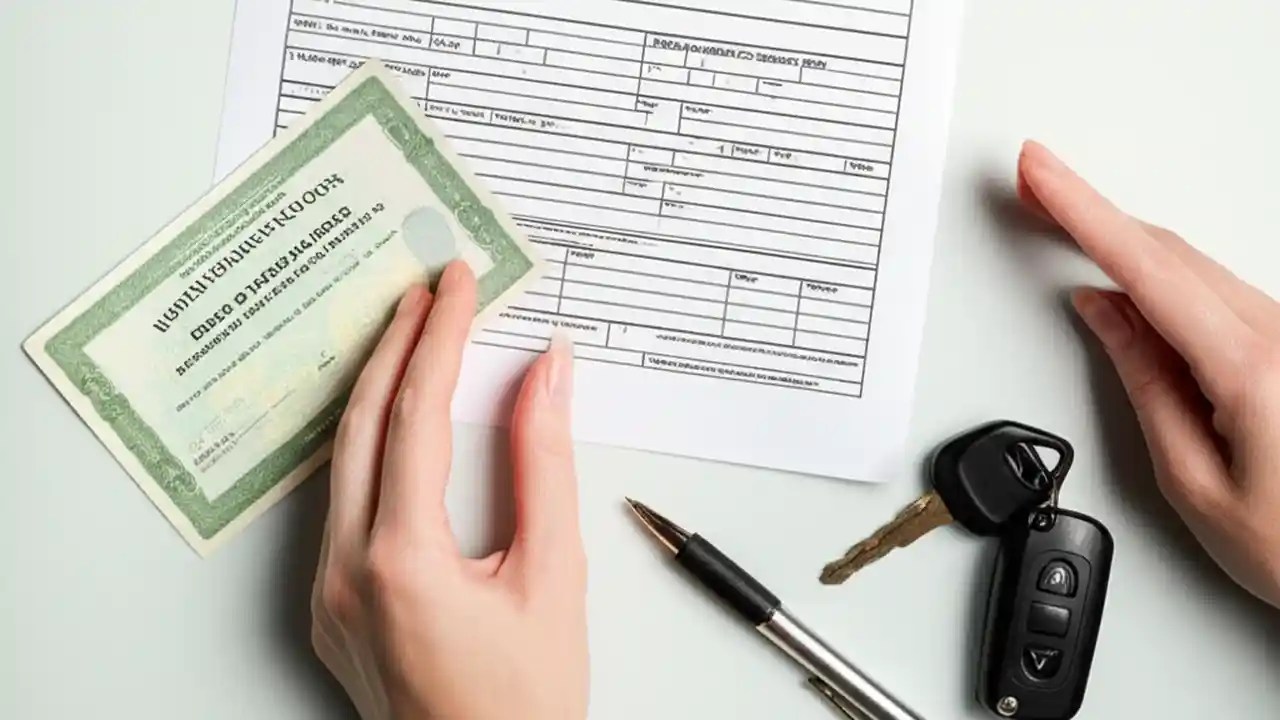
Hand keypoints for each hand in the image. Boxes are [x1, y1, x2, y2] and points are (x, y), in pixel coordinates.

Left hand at [309, 261, 588, 719]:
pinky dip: (372, 447)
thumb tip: (545, 378)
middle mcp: (345, 572)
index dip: (440, 338)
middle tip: (428, 290)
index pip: (417, 416)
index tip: (457, 285)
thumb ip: (545, 467)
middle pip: (361, 425)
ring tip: (413, 335)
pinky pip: (342, 502)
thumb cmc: (525, 705)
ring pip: (342, 461)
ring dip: (378, 392)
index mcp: (401, 562)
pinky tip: (397, 421)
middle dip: (395, 345)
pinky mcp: (331, 605)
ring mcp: (328, 592)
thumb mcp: (554, 578)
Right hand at [1017, 141, 1279, 607]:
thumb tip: (1104, 313)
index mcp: (1250, 367)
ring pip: (1194, 270)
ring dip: (1126, 247)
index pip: (1145, 270)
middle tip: (1035, 185)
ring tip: (1067, 226)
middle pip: (1169, 255)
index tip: (1040, 172)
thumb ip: (1146, 383)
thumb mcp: (1193, 480)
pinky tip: (1132, 283)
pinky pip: (1218, 294)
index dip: (1081, 211)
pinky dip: (1164, 280)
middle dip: (1092, 214)